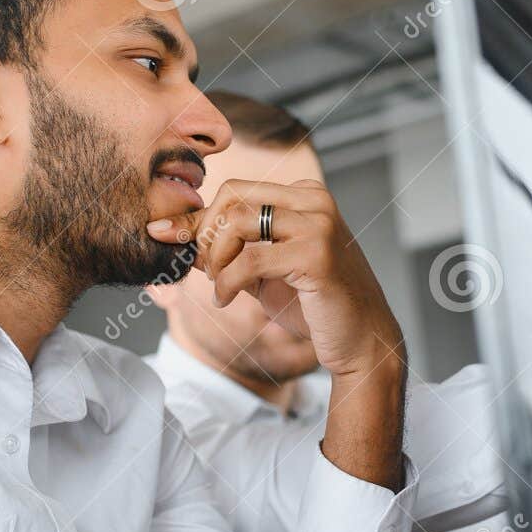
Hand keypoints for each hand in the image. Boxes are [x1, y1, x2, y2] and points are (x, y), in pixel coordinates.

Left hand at [146, 178, 403, 380]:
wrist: (361, 341)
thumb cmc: (315, 306)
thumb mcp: (264, 271)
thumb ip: (230, 250)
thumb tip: (174, 232)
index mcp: (306, 196)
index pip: (235, 191)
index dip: (200, 218)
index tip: (171, 237)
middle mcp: (315, 202)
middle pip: (233, 197)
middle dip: (206, 235)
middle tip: (205, 271)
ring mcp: (318, 225)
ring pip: (238, 222)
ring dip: (215, 259)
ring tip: (219, 286)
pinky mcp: (316, 256)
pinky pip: (249, 260)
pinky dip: (227, 282)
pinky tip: (226, 300)